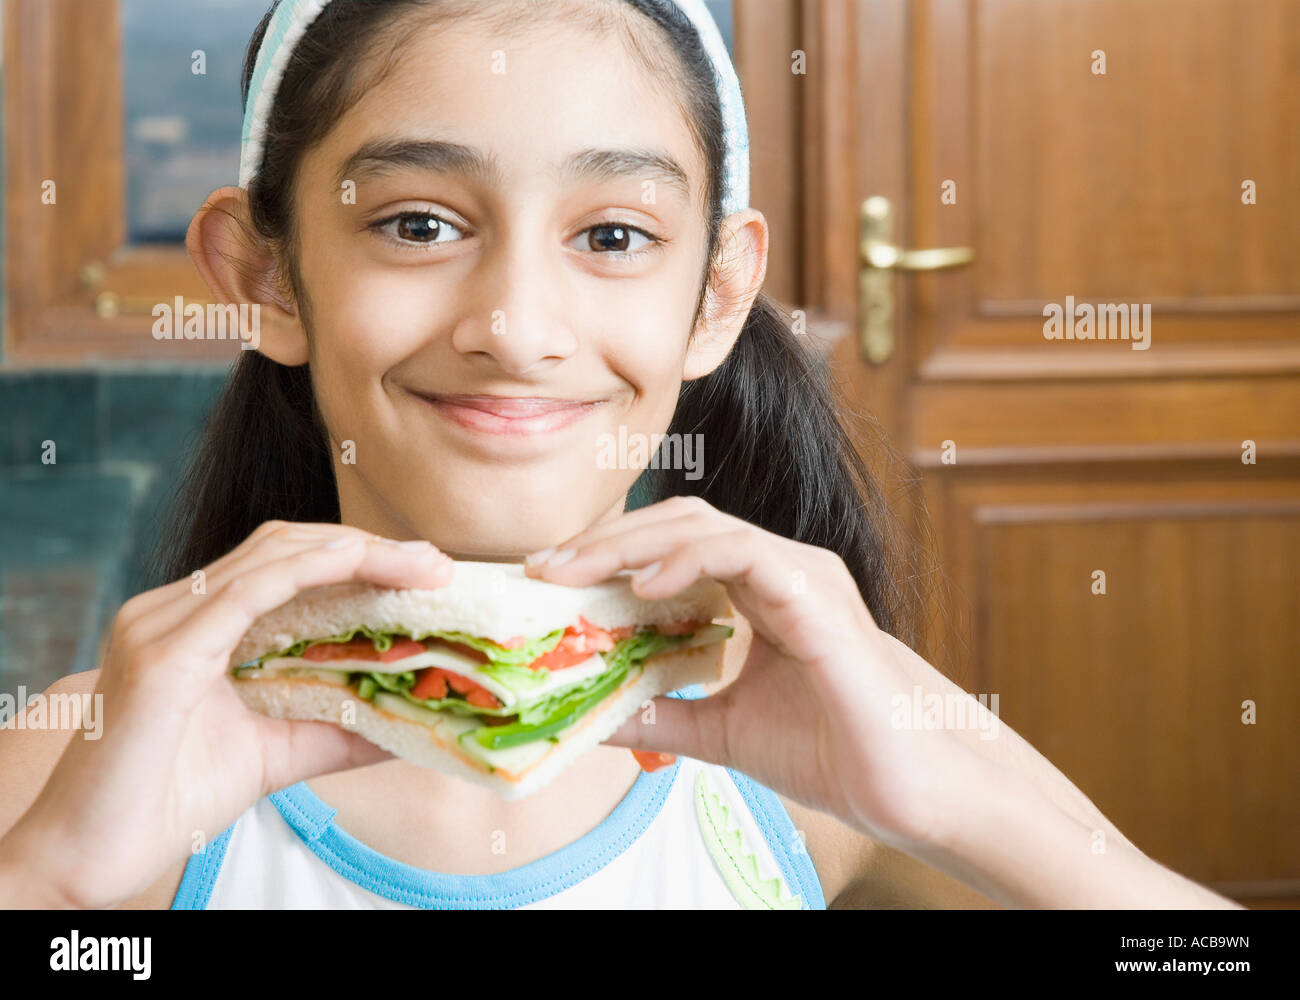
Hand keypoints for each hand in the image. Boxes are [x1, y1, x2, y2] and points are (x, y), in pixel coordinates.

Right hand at [0, 521, 452, 908]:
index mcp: (194, 623)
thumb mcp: (273, 753)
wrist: (83, 857)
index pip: (285, 562)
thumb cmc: (166, 801)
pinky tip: (354, 567)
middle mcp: (172, 610)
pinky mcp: (160, 656)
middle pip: (284, 547)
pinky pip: (240, 596)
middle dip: (368, 547)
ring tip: (418, 565)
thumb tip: (407, 723)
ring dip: (354, 554)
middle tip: (435, 562)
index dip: (357, 555)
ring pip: (270, 559)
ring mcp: (160, 625)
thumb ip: (335, 731)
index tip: (425, 568)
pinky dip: (304, 574)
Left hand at [524, 495, 970, 850]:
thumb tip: (592, 716)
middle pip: (676, 524)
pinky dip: (685, 559)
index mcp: (759, 590)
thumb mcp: (721, 730)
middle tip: (540, 568)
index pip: (671, 547)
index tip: (546, 582)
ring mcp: (800, 572)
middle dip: (603, 542)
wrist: (906, 788)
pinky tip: (641, 588)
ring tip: (570, 573)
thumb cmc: (832, 751)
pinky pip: (742, 552)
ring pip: (702, 526)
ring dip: (628, 544)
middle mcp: (779, 568)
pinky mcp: (816, 592)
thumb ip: (662, 714)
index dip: (606, 556)